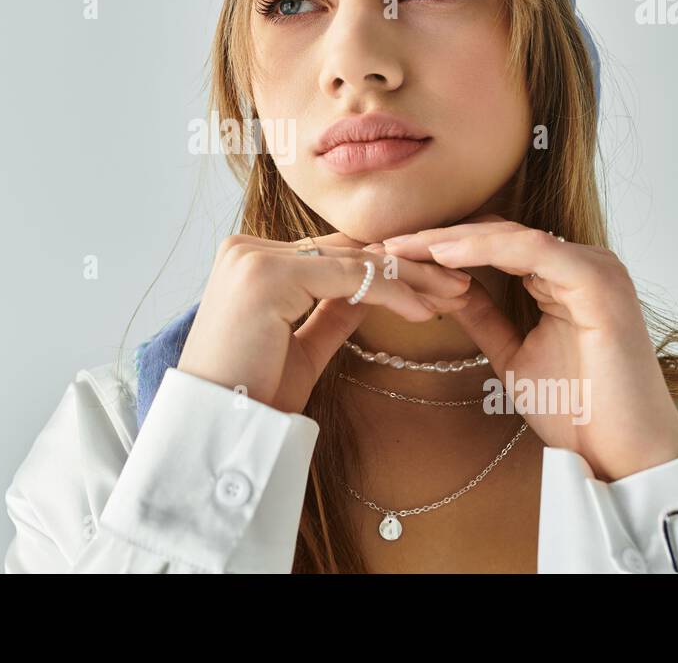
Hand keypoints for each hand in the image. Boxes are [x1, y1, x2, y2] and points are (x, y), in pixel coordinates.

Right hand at [177, 232, 472, 414]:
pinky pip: (346, 278)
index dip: (386, 267)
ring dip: (411, 277)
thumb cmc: (252, 397)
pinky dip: (391, 292)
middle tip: (458, 283)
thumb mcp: (302, 347)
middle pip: (345, 251)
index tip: (435, 286)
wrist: (219, 429)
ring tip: (456, 293)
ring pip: (352, 259)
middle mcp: (246, 248)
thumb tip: (373, 293)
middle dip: (408, 268)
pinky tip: (425, 309)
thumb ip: (333, 312)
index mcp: (250, 261)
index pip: (332, 253)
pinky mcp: (265, 274)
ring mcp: (253, 257)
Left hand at [382, 215, 677, 480]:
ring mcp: (595, 267)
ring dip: (450, 241)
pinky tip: (442, 255)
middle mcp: (584, 263)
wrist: (624, 455)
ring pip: (510, 236)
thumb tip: (444, 290)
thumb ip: (484, 317)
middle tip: (384, 247)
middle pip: (497, 234)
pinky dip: (484, 250)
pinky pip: (532, 251)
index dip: (440, 248)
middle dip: (436, 239)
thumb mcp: (513, 354)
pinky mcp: (598, 280)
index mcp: (567, 278)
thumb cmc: (579, 412)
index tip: (390, 259)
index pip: (495, 246)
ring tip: (401, 248)